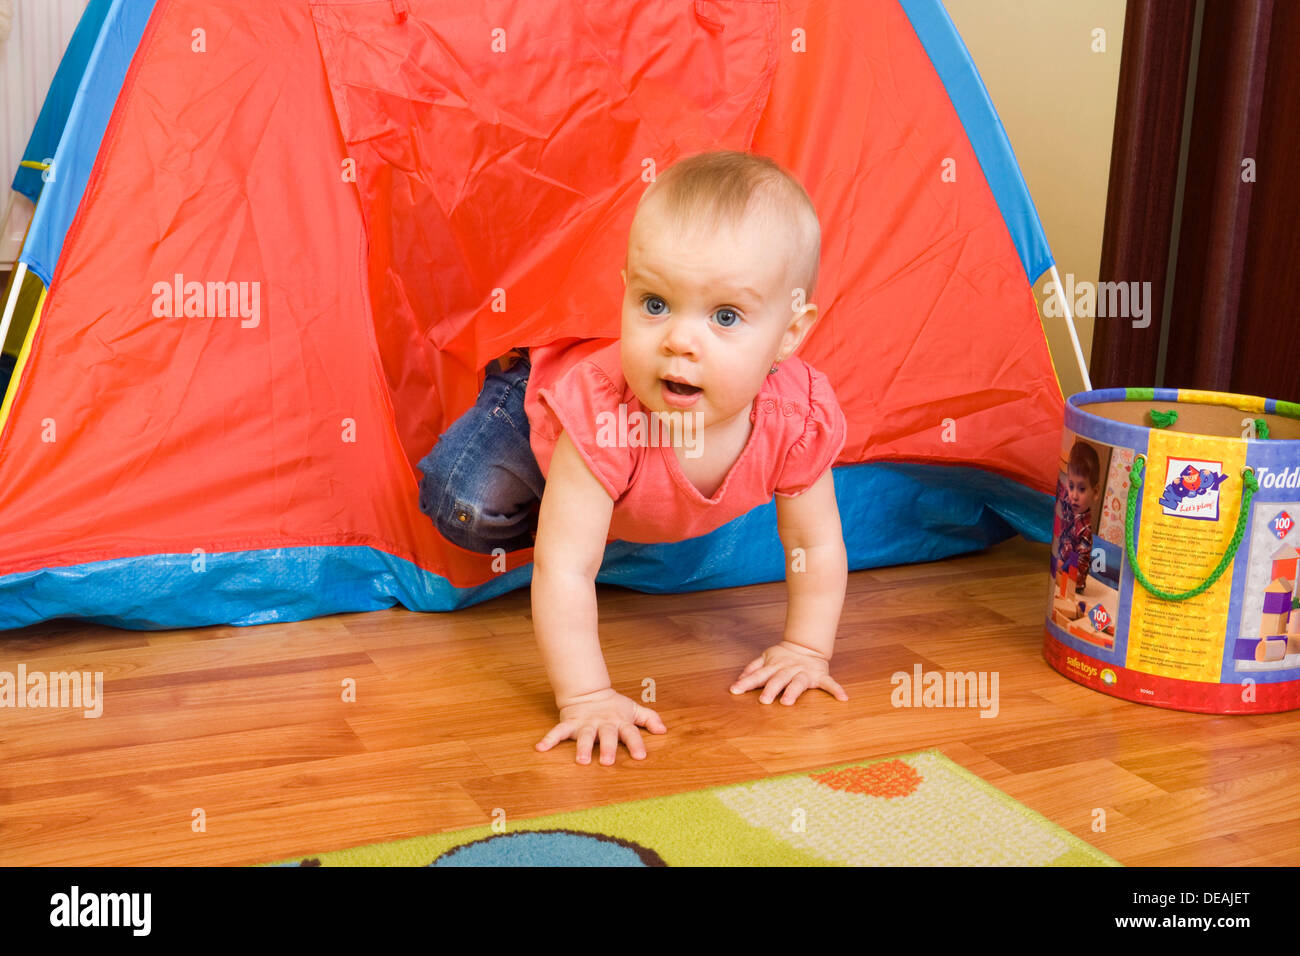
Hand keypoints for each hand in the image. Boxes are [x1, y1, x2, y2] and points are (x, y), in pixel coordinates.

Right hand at [535, 687, 666, 764]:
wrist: (588, 692)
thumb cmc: (613, 706)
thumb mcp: (633, 709)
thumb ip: (649, 718)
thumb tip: (664, 730)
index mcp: (620, 722)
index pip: (631, 733)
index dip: (636, 744)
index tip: (641, 757)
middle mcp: (603, 723)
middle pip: (607, 735)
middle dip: (608, 748)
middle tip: (608, 762)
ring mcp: (586, 723)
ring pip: (585, 736)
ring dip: (583, 747)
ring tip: (582, 761)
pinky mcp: (570, 723)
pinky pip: (558, 731)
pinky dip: (549, 739)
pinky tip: (540, 748)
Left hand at [730, 641, 848, 704]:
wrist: (807, 646)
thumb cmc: (783, 656)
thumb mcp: (766, 658)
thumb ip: (753, 668)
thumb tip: (737, 680)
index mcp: (774, 666)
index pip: (759, 675)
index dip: (747, 682)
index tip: (735, 690)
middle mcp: (788, 670)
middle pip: (778, 679)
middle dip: (771, 689)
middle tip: (763, 700)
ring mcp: (804, 673)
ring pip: (798, 683)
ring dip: (793, 692)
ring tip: (788, 702)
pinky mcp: (820, 676)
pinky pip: (829, 683)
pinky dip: (836, 690)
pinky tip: (843, 698)